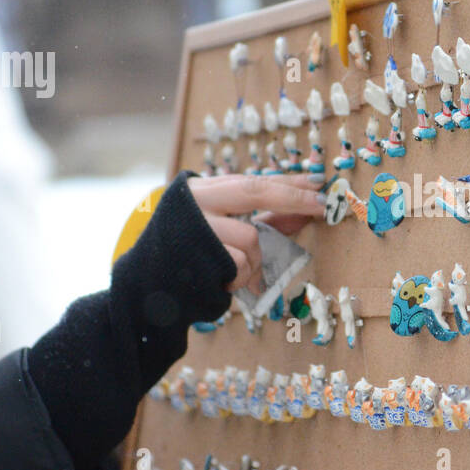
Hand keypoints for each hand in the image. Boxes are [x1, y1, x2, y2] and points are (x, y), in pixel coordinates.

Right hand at [187, 174, 325, 292]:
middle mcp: (197, 202)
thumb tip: (304, 214)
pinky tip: (222, 280)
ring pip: (251, 238)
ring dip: (255, 261)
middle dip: (292, 198)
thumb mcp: (225, 230)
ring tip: (235, 272)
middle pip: (254, 191)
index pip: (253, 180)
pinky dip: (241, 277)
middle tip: (321, 206)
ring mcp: (197, 228)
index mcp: (202, 191)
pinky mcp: (199, 257)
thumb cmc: (193, 257)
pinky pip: (241, 264)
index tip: (319, 182)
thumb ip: (262, 221)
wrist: (148, 288)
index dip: (289, 182)